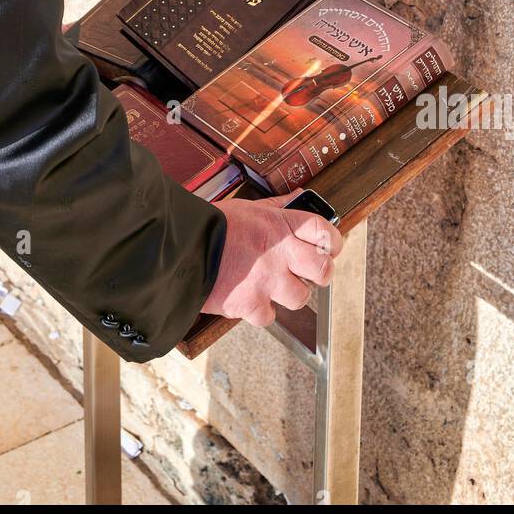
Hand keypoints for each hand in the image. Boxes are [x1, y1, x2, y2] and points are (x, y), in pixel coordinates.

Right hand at [201, 191, 343, 326]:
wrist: (181, 248)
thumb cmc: (213, 225)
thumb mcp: (249, 207)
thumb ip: (278, 207)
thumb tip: (300, 197)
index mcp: (280, 224)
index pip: (323, 231)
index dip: (332, 242)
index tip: (329, 247)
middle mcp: (279, 252)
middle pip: (323, 270)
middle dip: (319, 273)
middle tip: (306, 272)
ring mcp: (267, 280)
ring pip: (300, 297)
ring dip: (288, 293)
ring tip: (271, 284)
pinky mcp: (251, 303)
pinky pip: (269, 316)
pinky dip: (259, 310)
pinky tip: (249, 297)